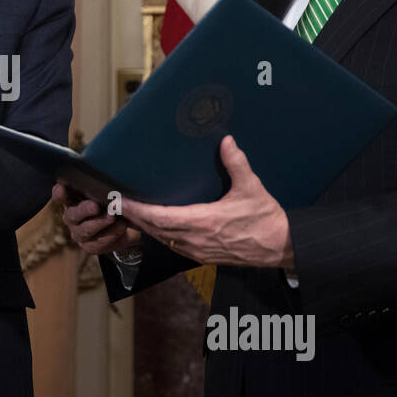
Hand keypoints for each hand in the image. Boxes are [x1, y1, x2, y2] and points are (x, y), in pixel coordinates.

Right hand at [53, 182, 141, 255]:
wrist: (126, 225)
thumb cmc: (112, 202)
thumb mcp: (108, 193)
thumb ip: (102, 189)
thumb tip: (108, 185)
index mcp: (71, 200)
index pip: (61, 196)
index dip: (60, 193)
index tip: (61, 188)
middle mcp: (71, 217)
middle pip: (72, 215)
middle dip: (84, 210)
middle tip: (95, 206)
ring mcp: (79, 233)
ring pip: (86, 230)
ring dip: (100, 223)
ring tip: (113, 216)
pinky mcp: (89, 247)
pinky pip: (98, 243)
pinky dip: (111, 234)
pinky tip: (121, 226)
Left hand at [119, 136, 293, 269]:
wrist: (281, 247)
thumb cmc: (266, 220)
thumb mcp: (252, 188)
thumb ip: (236, 163)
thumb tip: (226, 141)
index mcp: (204, 222)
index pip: (160, 217)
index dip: (137, 209)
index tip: (120, 200)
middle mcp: (195, 239)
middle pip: (153, 229)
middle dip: (133, 216)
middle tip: (114, 203)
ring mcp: (197, 250)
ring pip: (161, 240)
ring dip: (144, 226)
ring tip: (128, 212)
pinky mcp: (202, 256)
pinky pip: (172, 246)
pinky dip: (158, 235)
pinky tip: (152, 225)